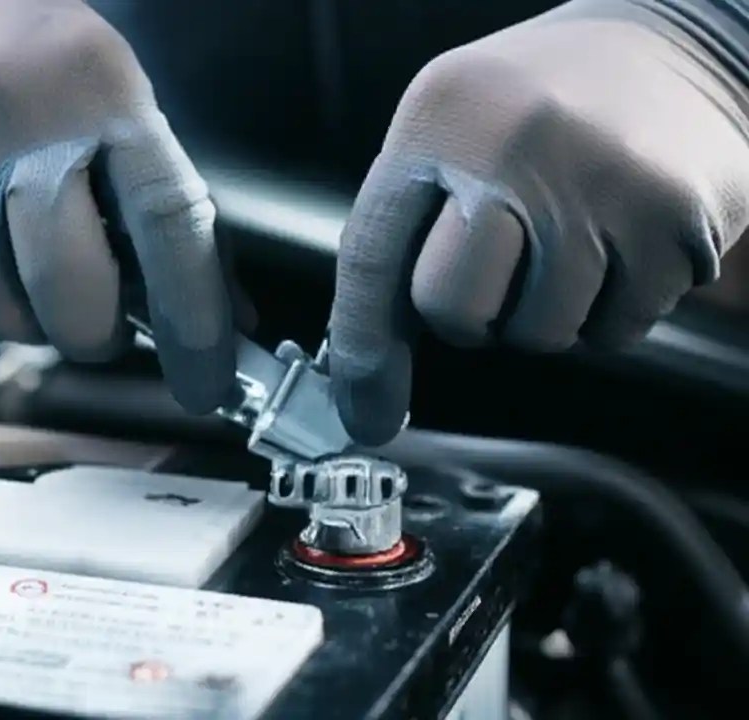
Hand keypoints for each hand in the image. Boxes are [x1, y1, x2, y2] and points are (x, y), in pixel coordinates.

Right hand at [0, 0, 241, 412]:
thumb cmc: (32, 56)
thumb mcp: (120, 97)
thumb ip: (170, 204)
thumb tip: (219, 321)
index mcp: (99, 96)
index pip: (169, 232)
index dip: (194, 324)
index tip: (207, 385)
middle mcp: (14, 138)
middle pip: (76, 304)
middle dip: (97, 329)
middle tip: (97, 308)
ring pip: (6, 317)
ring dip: (27, 302)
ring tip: (15, 232)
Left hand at [328, 0, 748, 444]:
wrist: (681, 50)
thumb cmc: (545, 103)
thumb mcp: (454, 126)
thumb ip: (406, 224)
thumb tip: (368, 358)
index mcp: (442, 117)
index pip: (372, 256)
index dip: (363, 348)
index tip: (362, 409)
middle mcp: (517, 147)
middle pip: (453, 310)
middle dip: (469, 318)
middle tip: (500, 273)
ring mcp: (600, 186)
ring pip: (539, 335)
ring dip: (547, 313)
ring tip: (571, 238)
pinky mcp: (674, 226)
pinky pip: (615, 332)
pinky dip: (611, 310)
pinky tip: (619, 244)